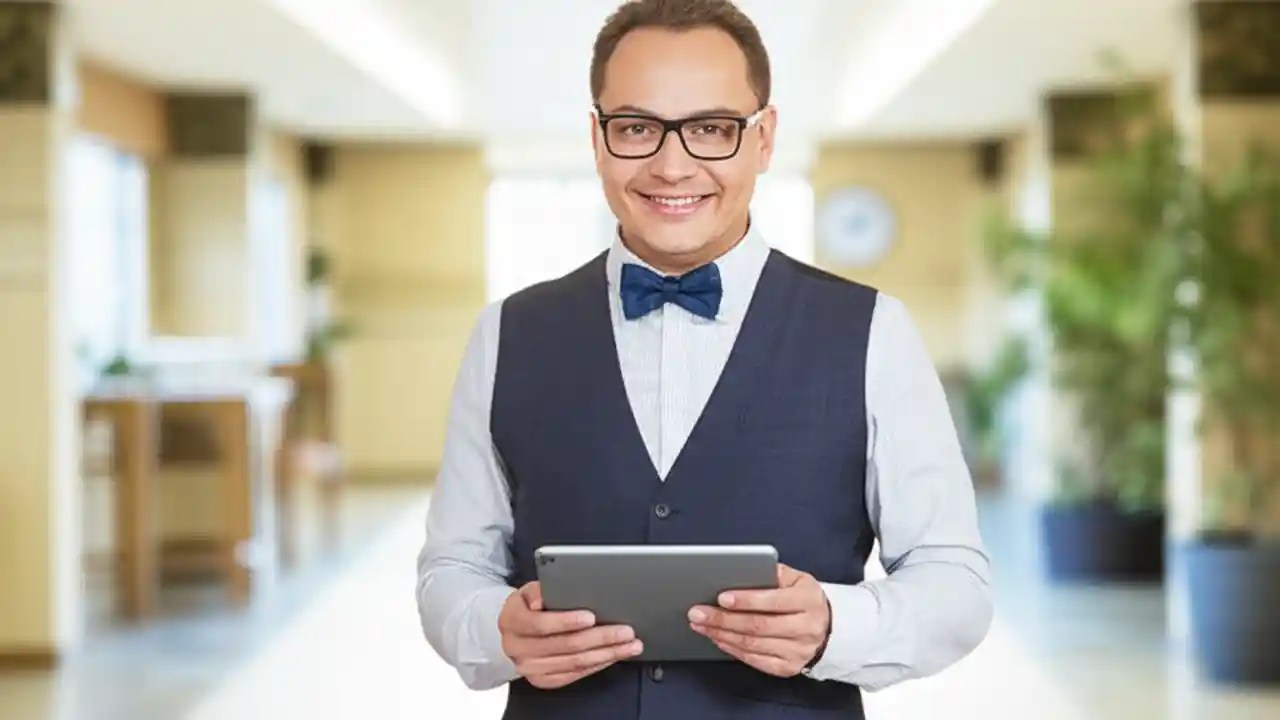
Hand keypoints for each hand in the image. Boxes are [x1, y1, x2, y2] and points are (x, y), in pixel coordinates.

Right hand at [499, 581, 643, 688]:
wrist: (514, 631)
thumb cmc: (527, 607)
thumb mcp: (527, 590)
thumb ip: (538, 590)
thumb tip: (542, 597)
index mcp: (511, 621)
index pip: (540, 624)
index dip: (567, 621)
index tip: (591, 617)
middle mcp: (518, 648)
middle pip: (565, 645)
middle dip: (600, 637)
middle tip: (624, 631)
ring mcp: (530, 668)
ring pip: (574, 663)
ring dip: (606, 654)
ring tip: (628, 645)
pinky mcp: (542, 680)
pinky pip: (574, 675)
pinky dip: (597, 665)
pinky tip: (612, 656)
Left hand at [688, 563, 830, 677]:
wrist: (828, 627)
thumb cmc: (804, 598)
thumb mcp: (796, 578)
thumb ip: (772, 573)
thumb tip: (739, 571)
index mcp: (808, 600)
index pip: (773, 601)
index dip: (746, 600)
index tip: (721, 597)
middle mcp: (806, 628)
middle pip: (758, 626)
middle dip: (723, 619)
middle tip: (698, 613)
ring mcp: (798, 651)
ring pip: (753, 645)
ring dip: (722, 635)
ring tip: (701, 625)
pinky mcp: (788, 667)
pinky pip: (755, 660)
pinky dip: (732, 649)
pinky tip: (718, 638)